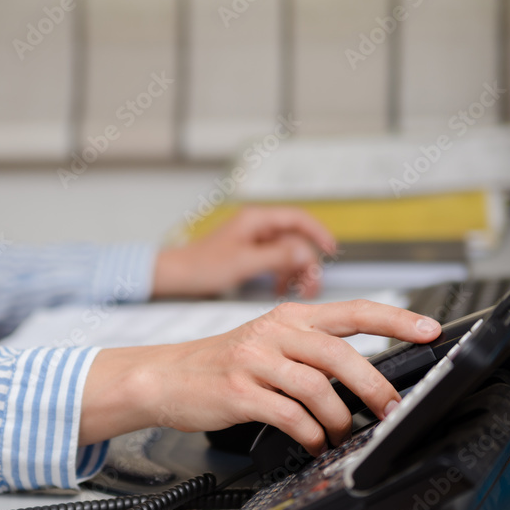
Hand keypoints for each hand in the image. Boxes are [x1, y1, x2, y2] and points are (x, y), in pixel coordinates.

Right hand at [79, 300, 440, 455]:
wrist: (166, 377)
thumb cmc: (223, 364)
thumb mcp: (268, 342)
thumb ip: (312, 351)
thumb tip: (364, 378)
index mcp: (290, 317)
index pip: (353, 310)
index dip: (396, 318)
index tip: (430, 330)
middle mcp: (275, 332)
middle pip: (340, 353)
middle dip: (374, 386)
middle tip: (392, 409)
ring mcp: (254, 360)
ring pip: (316, 387)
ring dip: (338, 418)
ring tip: (343, 433)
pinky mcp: (238, 391)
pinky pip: (288, 415)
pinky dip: (309, 433)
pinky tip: (312, 442)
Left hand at [152, 206, 335, 298]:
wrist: (177, 275)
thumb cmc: (201, 265)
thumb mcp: (245, 263)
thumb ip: (278, 257)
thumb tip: (305, 255)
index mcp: (256, 219)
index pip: (298, 219)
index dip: (318, 233)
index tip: (331, 250)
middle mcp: (257, 226)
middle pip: (295, 238)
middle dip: (307, 261)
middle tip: (312, 283)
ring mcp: (254, 240)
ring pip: (287, 252)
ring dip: (295, 271)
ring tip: (298, 290)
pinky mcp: (250, 254)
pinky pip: (275, 262)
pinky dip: (281, 275)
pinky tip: (280, 290)